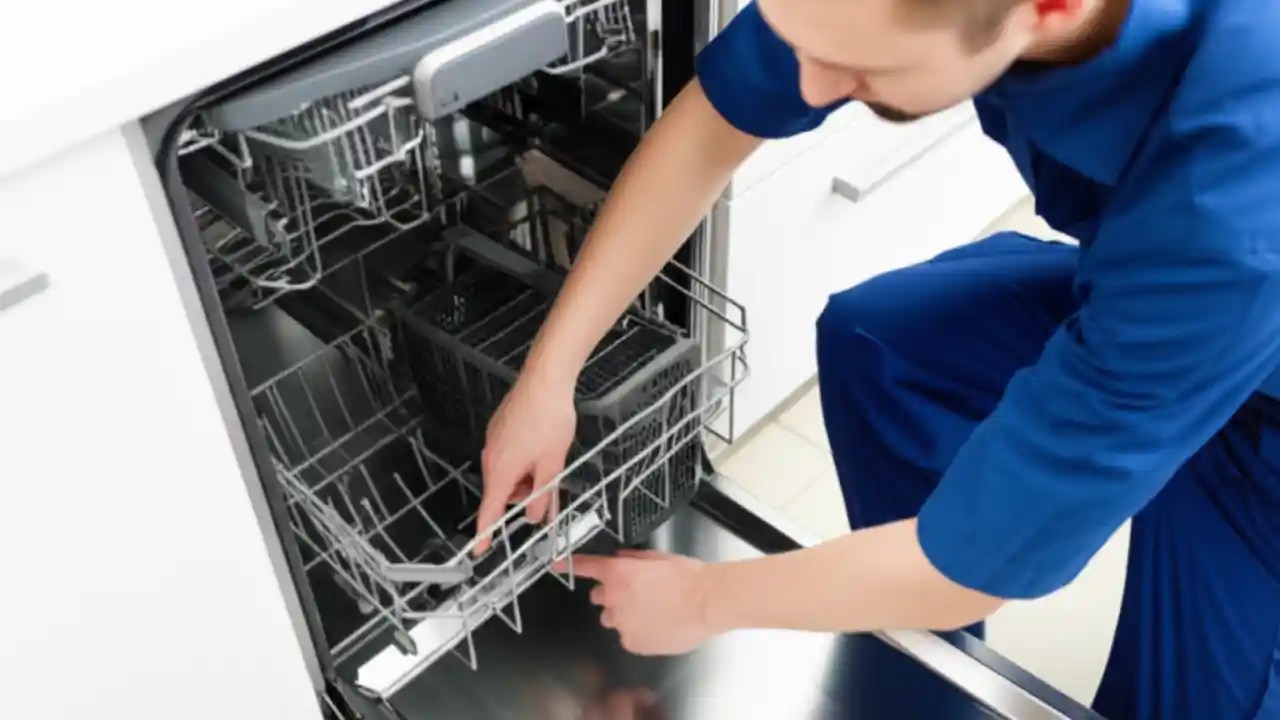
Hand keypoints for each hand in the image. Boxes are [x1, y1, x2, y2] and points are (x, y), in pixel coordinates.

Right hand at [475, 372, 576, 554]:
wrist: (545, 380)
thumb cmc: (549, 420)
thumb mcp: (552, 465)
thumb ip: (544, 495)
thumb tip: (536, 516)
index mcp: (502, 470)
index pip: (489, 510)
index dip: (485, 532)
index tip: (479, 549)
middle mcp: (491, 457)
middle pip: (502, 491)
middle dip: (523, 496)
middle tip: (549, 487)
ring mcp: (494, 440)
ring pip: (507, 472)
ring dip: (526, 476)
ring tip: (549, 462)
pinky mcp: (499, 428)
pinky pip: (508, 455)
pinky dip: (523, 461)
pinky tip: (542, 448)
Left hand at [554, 549, 719, 655]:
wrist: (707, 601)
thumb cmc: (689, 578)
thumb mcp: (658, 558)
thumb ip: (633, 559)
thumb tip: (623, 558)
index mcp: (618, 572)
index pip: (585, 566)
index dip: (570, 564)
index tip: (556, 564)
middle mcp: (614, 597)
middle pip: (600, 597)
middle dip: (614, 595)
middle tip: (638, 595)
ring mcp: (622, 622)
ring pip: (613, 619)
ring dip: (625, 615)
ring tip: (653, 612)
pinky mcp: (632, 642)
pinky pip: (628, 637)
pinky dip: (639, 633)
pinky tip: (658, 625)